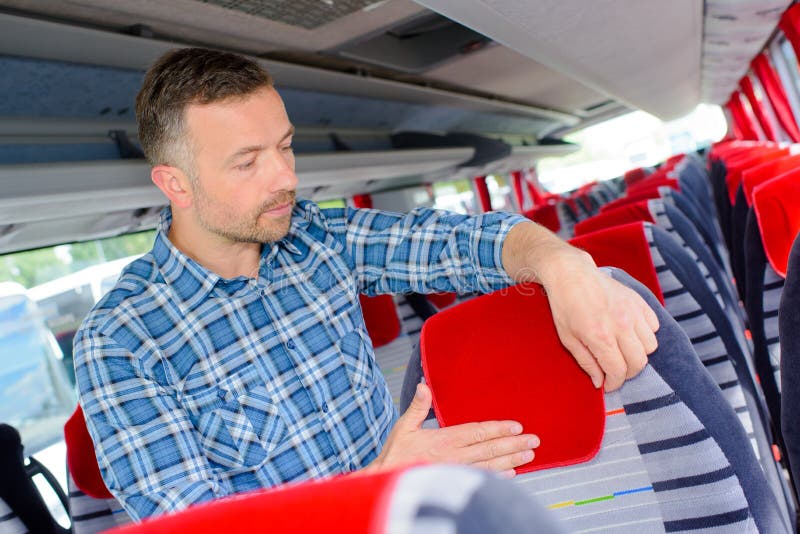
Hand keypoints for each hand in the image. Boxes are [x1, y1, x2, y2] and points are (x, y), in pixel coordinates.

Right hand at [367, 383, 538, 476]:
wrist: (386, 481)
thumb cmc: (395, 455)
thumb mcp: (404, 426)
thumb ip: (418, 406)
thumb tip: (424, 385)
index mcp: (443, 440)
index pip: (477, 433)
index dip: (498, 429)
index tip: (516, 426)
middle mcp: (454, 457)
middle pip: (490, 450)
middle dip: (514, 445)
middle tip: (534, 441)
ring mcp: (456, 472)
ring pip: (490, 466)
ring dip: (512, 460)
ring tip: (529, 455)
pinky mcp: (455, 482)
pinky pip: (481, 479)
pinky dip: (498, 476)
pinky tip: (512, 474)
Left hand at [540, 249, 659, 390]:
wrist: (571, 274)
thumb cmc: (565, 306)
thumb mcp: (568, 338)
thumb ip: (586, 362)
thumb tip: (599, 382)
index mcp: (600, 336)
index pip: (618, 371)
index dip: (614, 383)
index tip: (608, 384)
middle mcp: (621, 325)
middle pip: (639, 362)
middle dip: (628, 373)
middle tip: (616, 371)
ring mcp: (632, 312)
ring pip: (651, 346)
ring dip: (639, 354)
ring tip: (623, 351)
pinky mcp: (639, 301)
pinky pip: (654, 326)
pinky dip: (646, 334)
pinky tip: (631, 333)